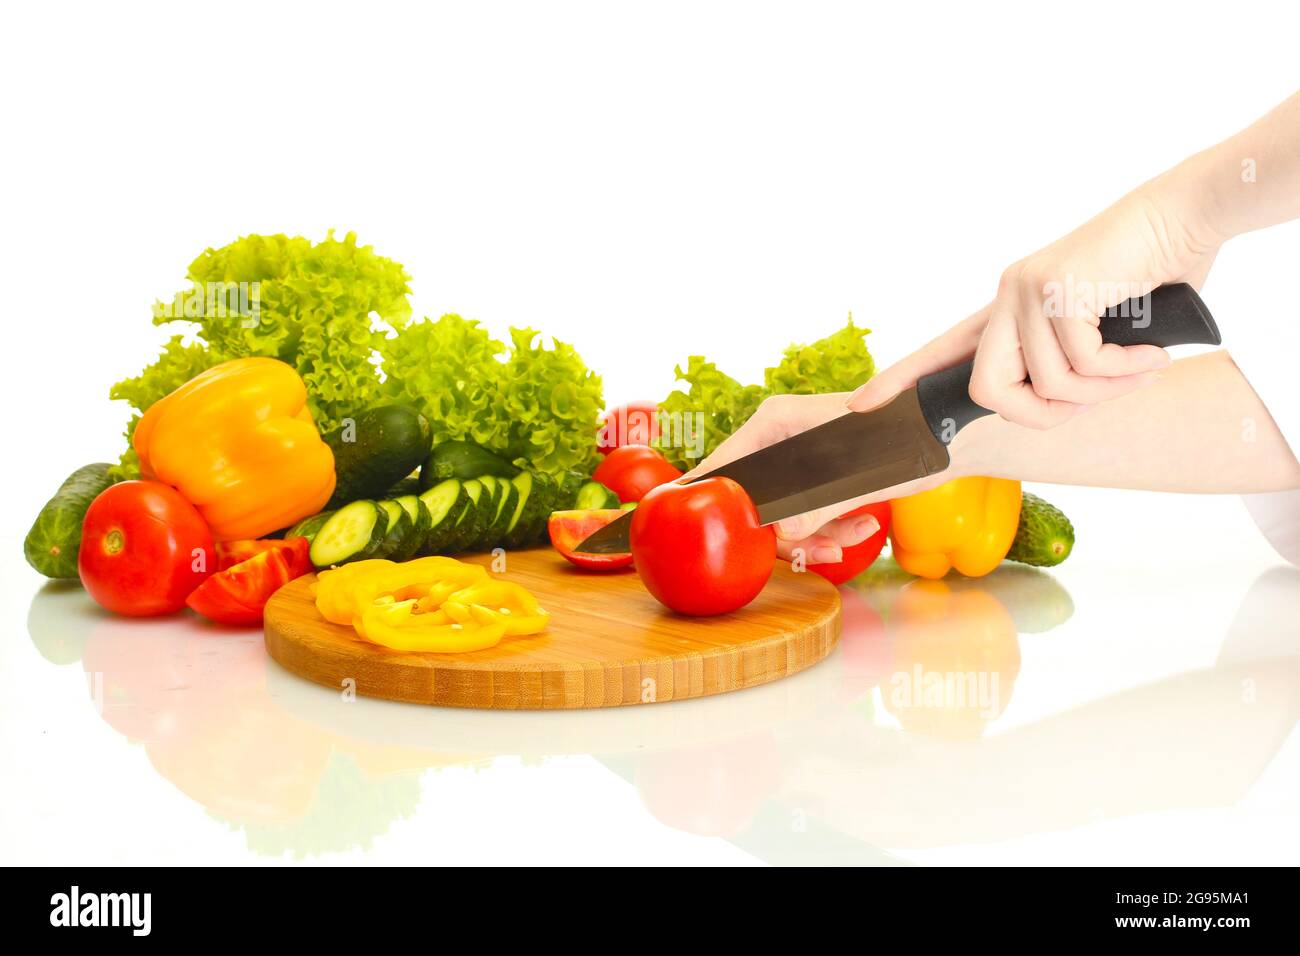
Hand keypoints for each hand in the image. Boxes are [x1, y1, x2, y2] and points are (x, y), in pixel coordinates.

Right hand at [684, 392, 962, 561]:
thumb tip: (783, 533)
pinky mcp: (818, 479)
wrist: (947, 433)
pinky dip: (834, 528)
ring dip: (817, 536)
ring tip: (852, 537)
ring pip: (781, 514)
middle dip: (784, 533)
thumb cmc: (906, 435)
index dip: (705, 495)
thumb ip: (817, 504)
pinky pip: (807, 514)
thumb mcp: (858, 472)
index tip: (682, 522)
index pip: (724, 463)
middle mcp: (779, 439)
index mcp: (775, 422)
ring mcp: (798, 460)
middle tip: (811, 553)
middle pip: (753, 499)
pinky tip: (864, 525)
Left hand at [848, 180, 1222, 427]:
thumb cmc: (1153, 275)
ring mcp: (1029, 289)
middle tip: (1089, 404)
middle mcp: (1008, 297)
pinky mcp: (1059, 287)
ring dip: (1104, 392)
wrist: (1188, 215)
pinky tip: (1151, 353)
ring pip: (1047, 385)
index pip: (943, 349)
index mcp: (1009, 308)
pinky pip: (1080, 365)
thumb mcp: (1100, 332)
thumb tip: (1060, 403)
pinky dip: (1123, 371)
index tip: (860, 406)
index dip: (901, 380)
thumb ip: (1068, 363)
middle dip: (1039, 416)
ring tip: (1140, 367)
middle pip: (984, 390)